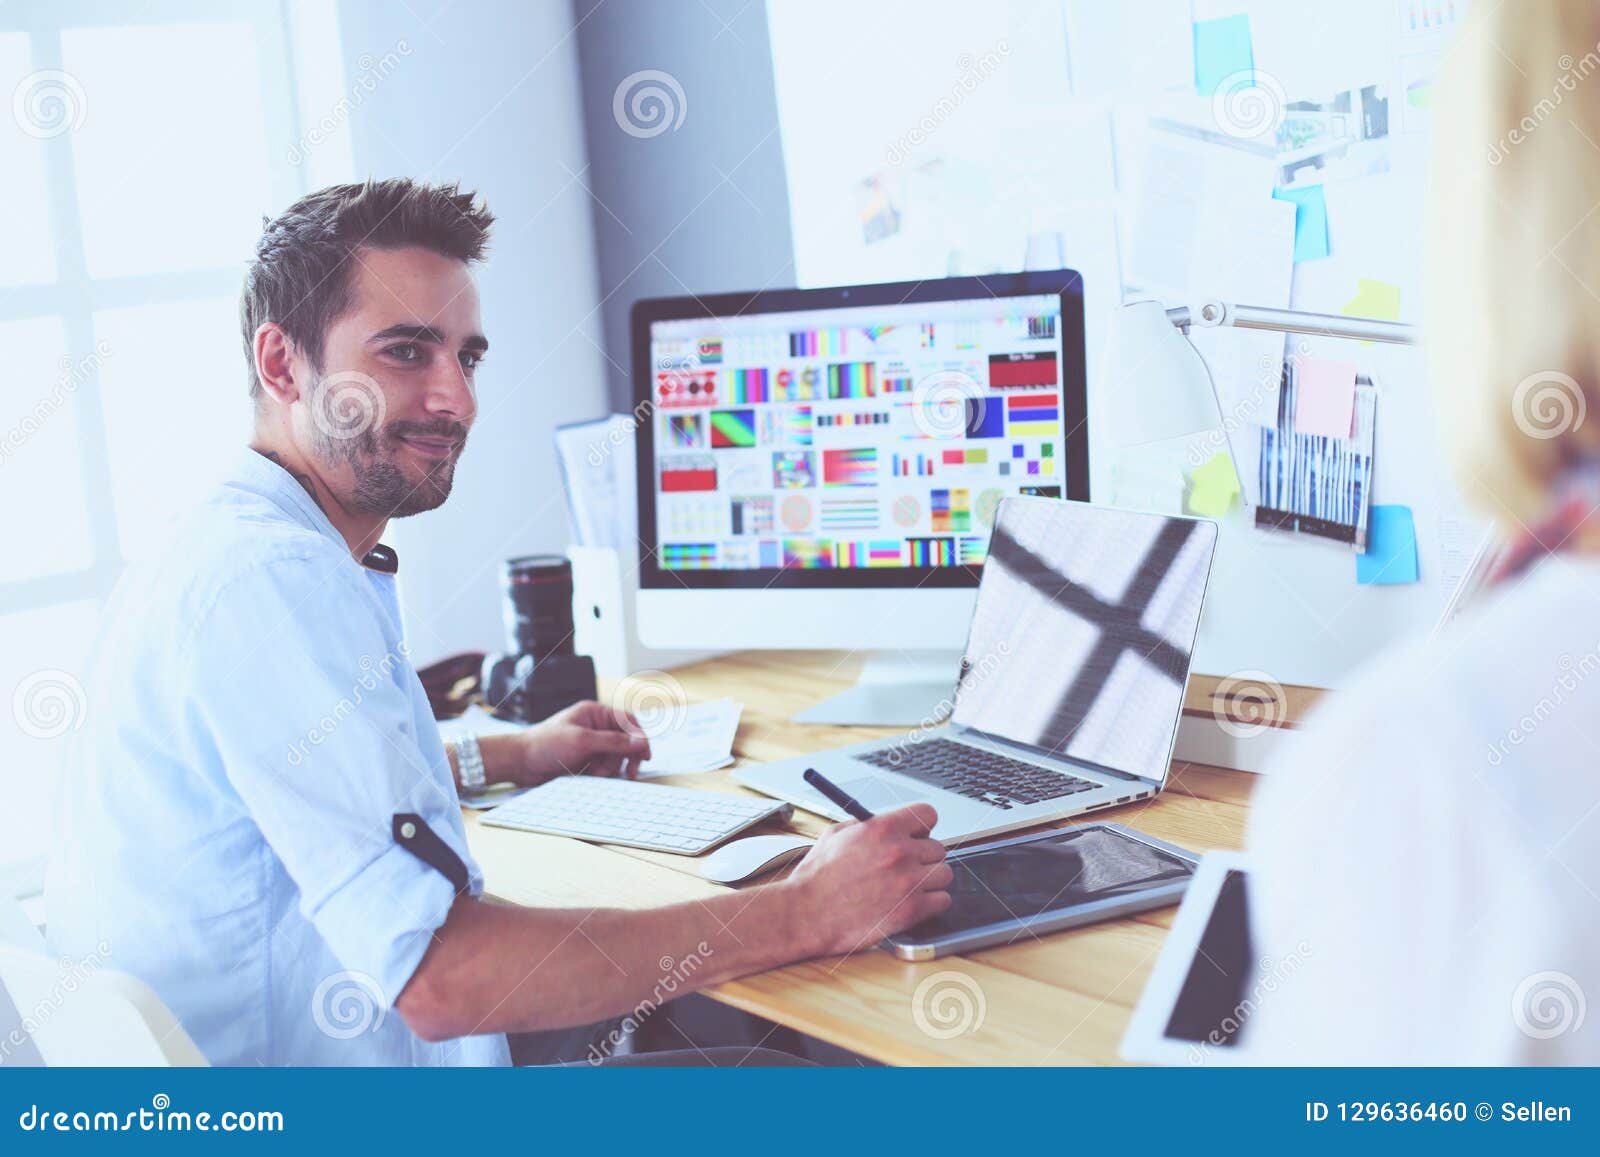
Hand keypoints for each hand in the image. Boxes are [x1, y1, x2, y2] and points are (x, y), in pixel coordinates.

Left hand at [487, 700, 651, 786]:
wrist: (520, 762)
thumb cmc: (545, 744)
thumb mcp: (582, 741)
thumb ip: (614, 741)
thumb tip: (641, 741)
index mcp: (595, 713)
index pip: (628, 721)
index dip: (640, 737)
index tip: (645, 755)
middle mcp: (595, 726)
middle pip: (626, 740)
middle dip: (626, 756)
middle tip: (630, 772)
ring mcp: (590, 744)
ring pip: (616, 755)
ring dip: (612, 766)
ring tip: (598, 774)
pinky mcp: (585, 759)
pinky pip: (605, 765)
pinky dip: (604, 772)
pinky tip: (593, 776)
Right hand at [783, 803, 952, 956]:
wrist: (807, 914)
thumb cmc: (817, 877)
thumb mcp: (837, 834)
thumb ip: (868, 825)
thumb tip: (890, 824)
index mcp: (882, 828)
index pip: (928, 815)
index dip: (922, 827)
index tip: (916, 836)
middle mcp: (900, 852)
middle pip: (938, 848)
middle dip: (923, 857)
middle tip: (907, 867)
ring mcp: (908, 882)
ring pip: (944, 874)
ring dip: (930, 880)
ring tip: (909, 887)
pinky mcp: (912, 910)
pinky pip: (942, 900)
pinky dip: (932, 903)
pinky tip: (913, 903)